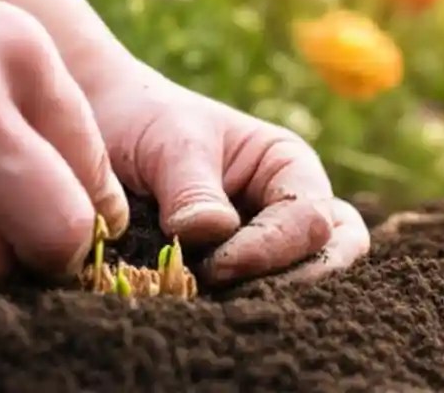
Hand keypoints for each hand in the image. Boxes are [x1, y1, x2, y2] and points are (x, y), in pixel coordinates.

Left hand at [87, 62, 370, 285]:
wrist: (109, 133)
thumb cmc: (147, 123)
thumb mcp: (168, 143)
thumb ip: (192, 187)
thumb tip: (210, 233)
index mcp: (289, 166)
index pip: (308, 218)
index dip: (269, 249)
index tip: (213, 266)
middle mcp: (294, 206)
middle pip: (333, 254)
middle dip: (295, 282)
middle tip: (236, 302)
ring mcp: (272, 244)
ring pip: (310, 282)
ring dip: (275, 299)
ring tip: (223, 313)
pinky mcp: (241, 276)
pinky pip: (263, 298)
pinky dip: (246, 309)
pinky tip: (211, 319)